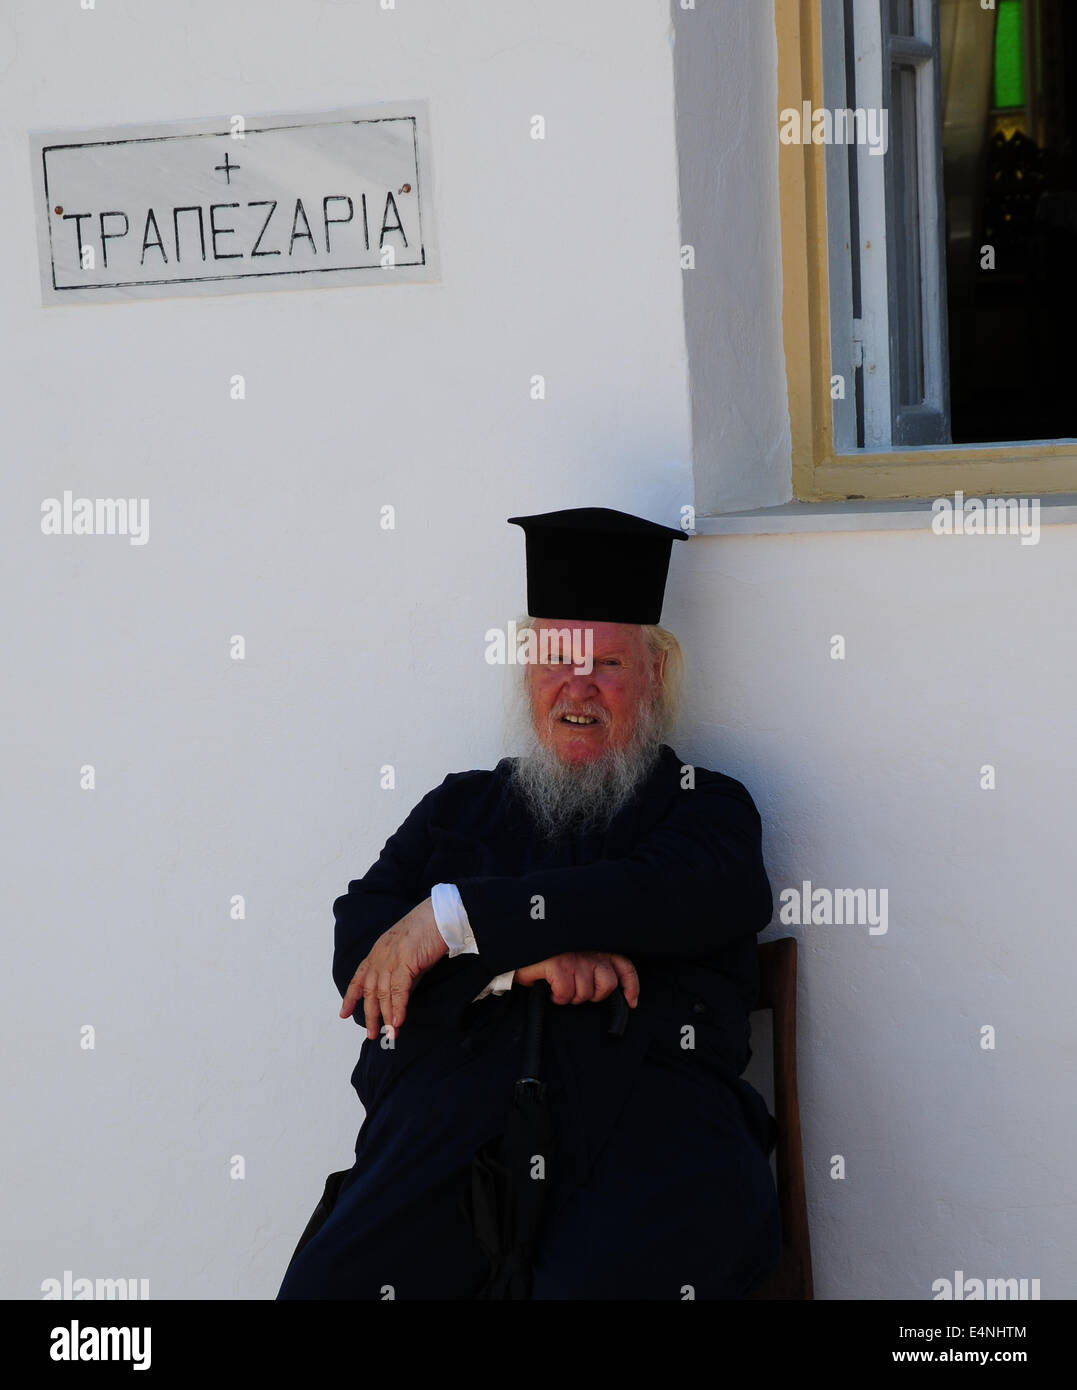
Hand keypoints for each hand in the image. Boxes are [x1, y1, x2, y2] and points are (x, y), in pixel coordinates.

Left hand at [339, 899, 448, 1040]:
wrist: (440, 915)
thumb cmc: (428, 931)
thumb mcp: (409, 954)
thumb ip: (402, 973)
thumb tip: (400, 995)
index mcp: (378, 952)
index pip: (359, 977)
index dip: (351, 997)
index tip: (344, 1013)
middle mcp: (380, 956)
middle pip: (370, 990)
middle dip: (370, 1014)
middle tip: (372, 1034)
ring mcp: (391, 959)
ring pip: (383, 993)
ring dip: (385, 1017)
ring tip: (389, 1034)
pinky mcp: (406, 962)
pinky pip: (399, 990)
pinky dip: (398, 1007)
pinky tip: (398, 1022)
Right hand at [513, 950, 638, 1006]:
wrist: (520, 947)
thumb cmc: (548, 955)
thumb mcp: (576, 958)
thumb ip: (593, 969)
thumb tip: (614, 994)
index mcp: (598, 948)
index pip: (624, 966)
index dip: (630, 986)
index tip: (631, 1003)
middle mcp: (589, 952)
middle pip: (608, 985)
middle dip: (594, 995)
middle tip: (577, 992)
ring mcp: (574, 958)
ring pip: (585, 992)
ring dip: (572, 997)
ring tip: (562, 990)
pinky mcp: (557, 965)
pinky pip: (565, 993)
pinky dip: (558, 997)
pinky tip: (551, 992)